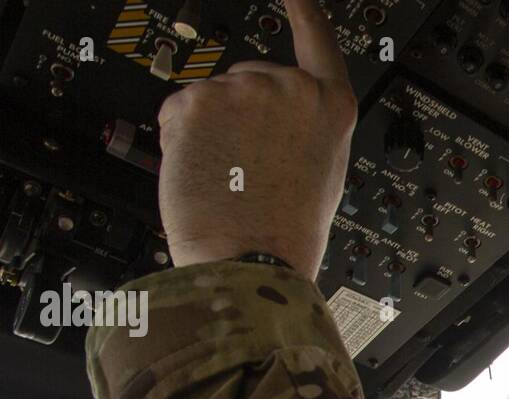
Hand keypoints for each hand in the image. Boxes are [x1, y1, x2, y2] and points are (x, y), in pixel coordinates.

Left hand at [155, 0, 356, 277]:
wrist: (251, 262)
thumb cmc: (286, 234)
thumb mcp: (322, 173)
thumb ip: (305, 128)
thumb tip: (273, 117)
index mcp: (330, 107)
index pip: (316, 37)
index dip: (301, 7)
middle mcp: (290, 88)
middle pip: (250, 77)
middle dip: (240, 114)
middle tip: (247, 167)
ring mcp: (241, 91)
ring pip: (211, 99)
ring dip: (208, 132)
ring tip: (227, 180)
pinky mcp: (196, 103)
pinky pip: (178, 113)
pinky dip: (180, 142)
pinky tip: (202, 175)